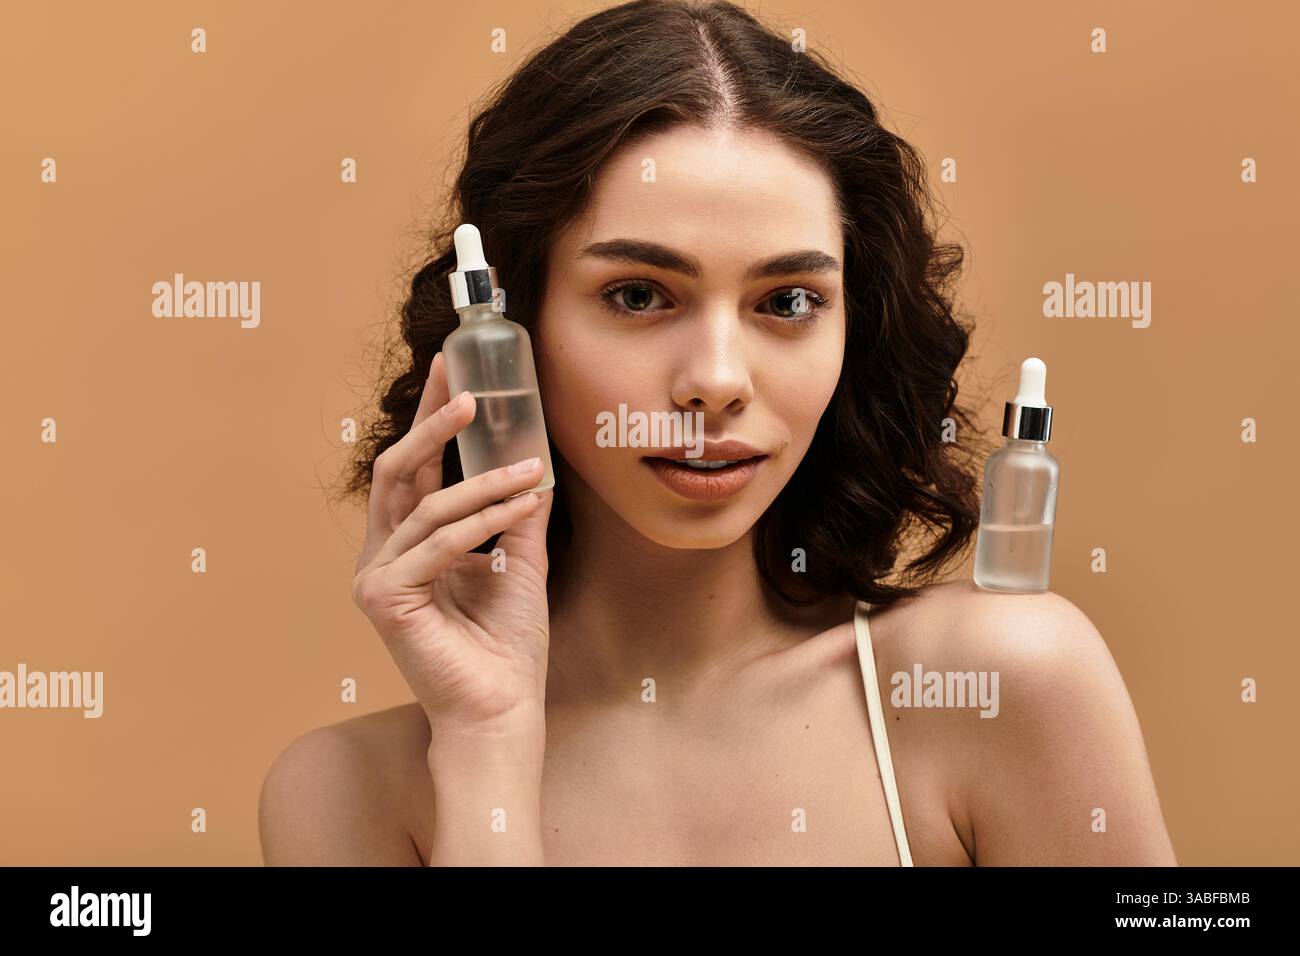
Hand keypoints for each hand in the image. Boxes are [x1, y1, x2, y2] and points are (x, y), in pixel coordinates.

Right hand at [351, 351, 553, 734]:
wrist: (502, 708)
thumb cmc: (506, 644)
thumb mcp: (520, 560)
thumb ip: (517, 512)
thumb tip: (534, 462)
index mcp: (407, 544)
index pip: (414, 470)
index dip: (430, 419)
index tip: (450, 369)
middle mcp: (382, 555)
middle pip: (399, 471)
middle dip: (433, 424)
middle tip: (468, 388)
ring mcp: (375, 577)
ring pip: (427, 506)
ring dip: (484, 483)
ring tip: (530, 470)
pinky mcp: (383, 599)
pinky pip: (437, 543)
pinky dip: (481, 521)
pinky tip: (517, 506)